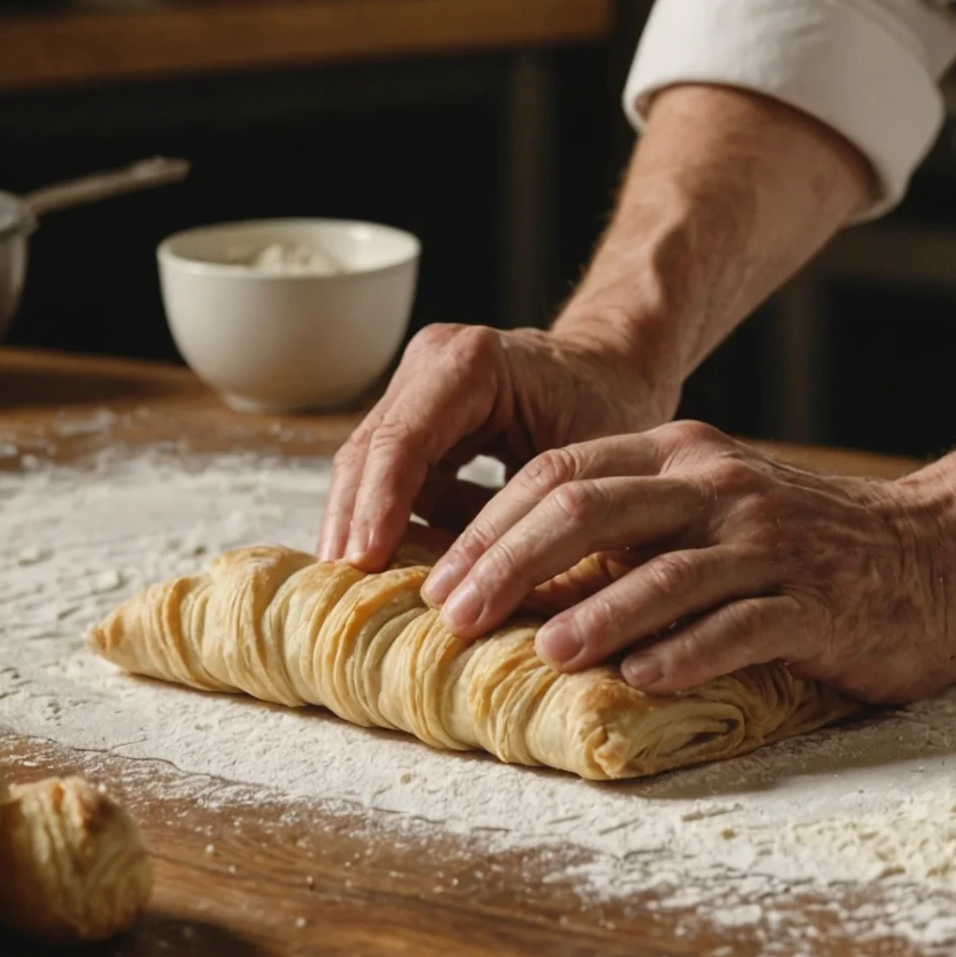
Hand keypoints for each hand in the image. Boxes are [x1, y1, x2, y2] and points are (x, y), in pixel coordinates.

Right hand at [318, 323, 677, 569]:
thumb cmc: (612, 411)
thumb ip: (535, 516)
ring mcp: (416, 385)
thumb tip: (487, 593)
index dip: (380, 506)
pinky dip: (390, 523)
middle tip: (341, 592)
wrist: (613, 371)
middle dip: (355, 523)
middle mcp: (431, 362)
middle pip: (370, 452)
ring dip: (361, 528)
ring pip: (367, 466)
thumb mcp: (586, 466)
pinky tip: (386, 574)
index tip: (365, 564)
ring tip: (351, 594)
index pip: (404, 441)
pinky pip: (389, 474)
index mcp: (471, 362)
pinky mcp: (415, 415)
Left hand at [419, 421, 955, 702]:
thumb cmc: (814, 542)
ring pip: (664, 571)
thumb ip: (640, 523)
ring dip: (594, 614)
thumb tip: (521, 577)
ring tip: (542, 654)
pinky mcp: (815, 604)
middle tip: (457, 619)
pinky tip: (642, 683)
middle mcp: (721, 486)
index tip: (437, 579)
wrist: (945, 549)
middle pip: (593, 509)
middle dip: (512, 564)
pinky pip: (739, 627)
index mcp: (686, 455)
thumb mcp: (720, 505)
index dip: (491, 526)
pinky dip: (685, 655)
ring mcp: (771, 544)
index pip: (565, 472)